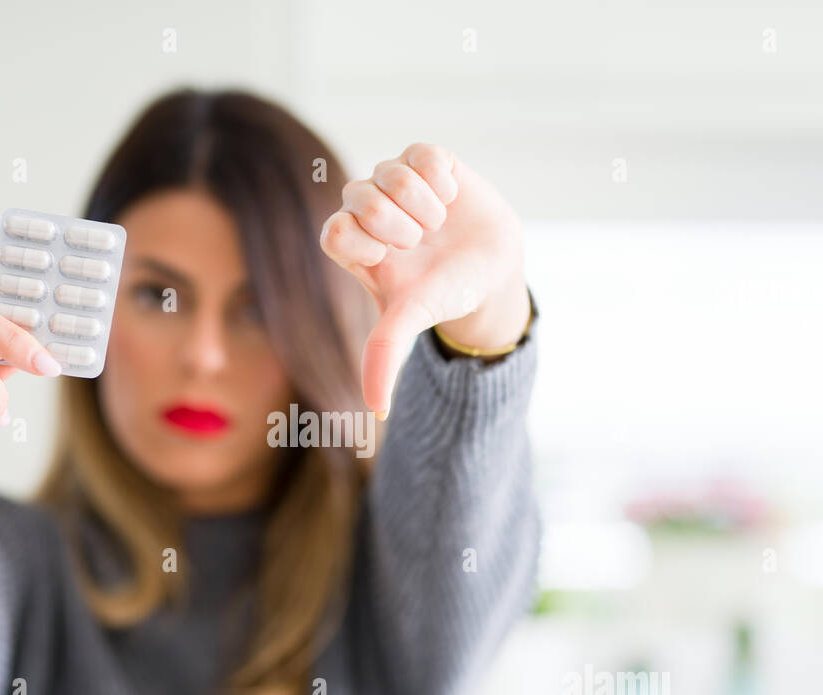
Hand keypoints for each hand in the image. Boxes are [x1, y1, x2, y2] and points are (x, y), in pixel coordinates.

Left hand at [319, 143, 529, 416]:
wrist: (489, 273)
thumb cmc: (441, 295)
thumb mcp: (410, 322)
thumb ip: (384, 356)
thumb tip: (376, 411)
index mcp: (353, 245)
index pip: (333, 231)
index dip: (365, 243)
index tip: (391, 261)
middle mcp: (368, 210)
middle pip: (360, 198)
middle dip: (398, 225)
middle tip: (420, 244)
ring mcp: (396, 182)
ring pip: (391, 173)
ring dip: (423, 205)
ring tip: (438, 225)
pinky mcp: (428, 161)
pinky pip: (423, 154)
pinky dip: (442, 180)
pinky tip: (451, 199)